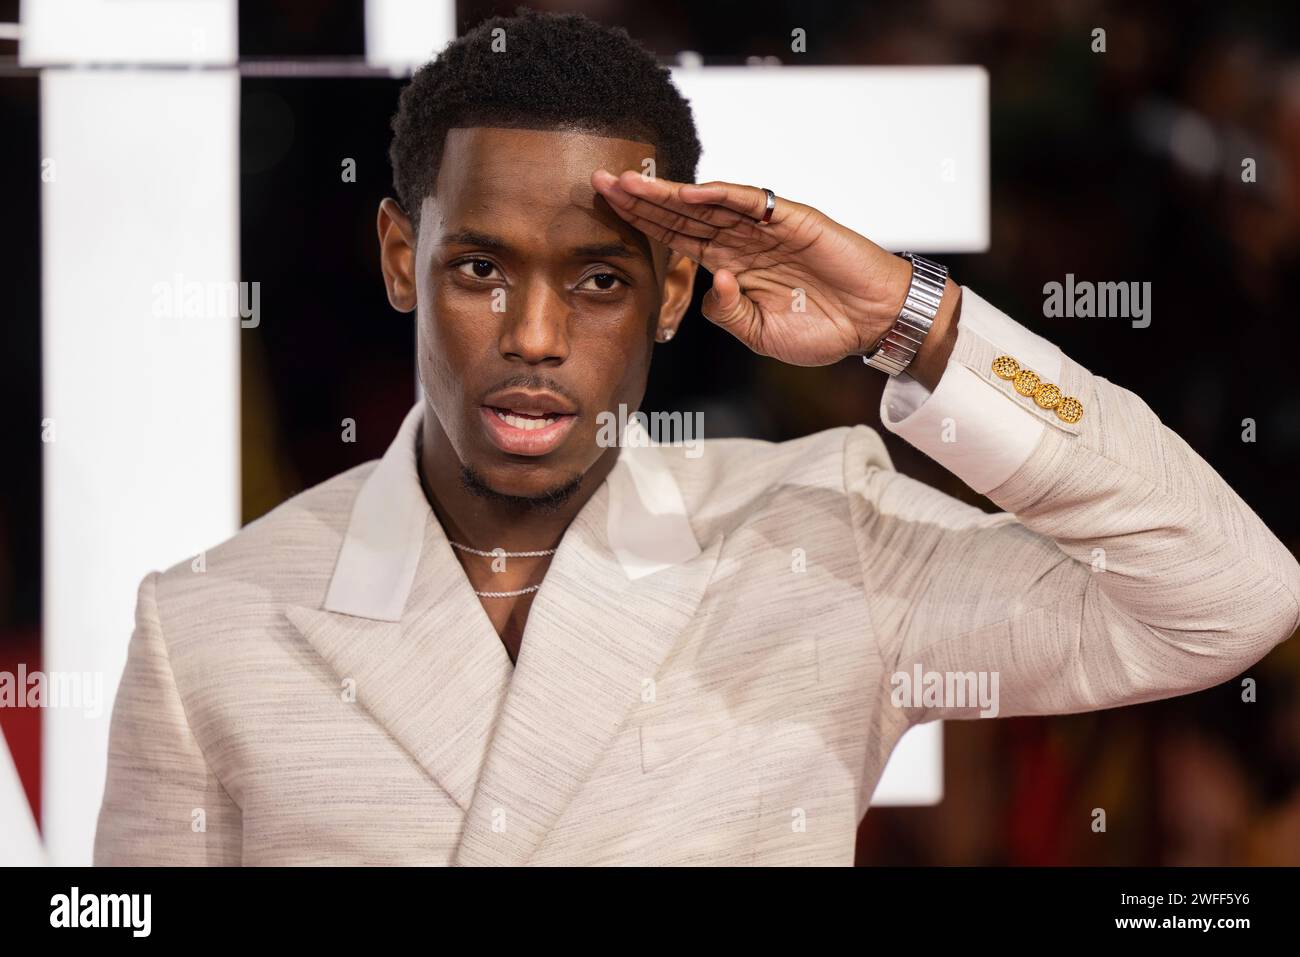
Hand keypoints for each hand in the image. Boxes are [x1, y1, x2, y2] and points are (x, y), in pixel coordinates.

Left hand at [591, 169, 927, 366]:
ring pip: (707, 203)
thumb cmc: (821, 328)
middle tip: (599, 180)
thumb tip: (710, 286)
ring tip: (630, 182)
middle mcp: (740, 240)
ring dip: (668, 192)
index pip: (675, 237)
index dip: (641, 222)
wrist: (871, 322)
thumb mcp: (760, 335)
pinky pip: (752, 203)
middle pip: (680, 213)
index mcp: (728, 265)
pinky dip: (722, 195)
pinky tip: (690, 191)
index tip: (605, 209)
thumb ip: (727, 314)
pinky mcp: (792, 219)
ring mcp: (764, 227)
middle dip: (640, 198)